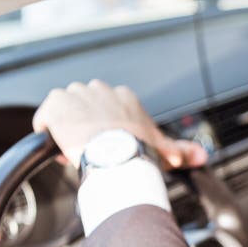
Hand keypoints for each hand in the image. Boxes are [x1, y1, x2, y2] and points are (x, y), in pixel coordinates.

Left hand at [33, 79, 207, 169]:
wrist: (116, 154)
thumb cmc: (139, 152)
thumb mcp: (164, 150)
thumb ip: (182, 151)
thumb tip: (202, 156)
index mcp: (123, 97)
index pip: (108, 110)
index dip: (106, 130)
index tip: (110, 147)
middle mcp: (99, 90)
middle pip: (85, 109)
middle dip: (87, 130)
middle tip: (95, 153)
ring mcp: (75, 95)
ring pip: (65, 114)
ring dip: (68, 132)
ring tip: (78, 153)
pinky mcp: (55, 104)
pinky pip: (45, 120)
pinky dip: (49, 135)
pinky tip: (60, 149)